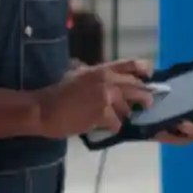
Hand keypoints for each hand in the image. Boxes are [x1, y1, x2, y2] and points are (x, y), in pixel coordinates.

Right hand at [38, 59, 154, 137]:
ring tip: (115, 118)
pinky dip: (112, 127)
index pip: (130, 64)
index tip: (150, 76)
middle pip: (136, 87)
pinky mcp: (102, 114)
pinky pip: (116, 123)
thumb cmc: (57, 92)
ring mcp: (105, 96)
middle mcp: (106, 80)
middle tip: (147, 104)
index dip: (144, 69)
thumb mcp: (77, 74)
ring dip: (124, 115)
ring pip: (127, 108)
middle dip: (144, 97)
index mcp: (101, 69)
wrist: (43, 109)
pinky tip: (103, 127)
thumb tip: (109, 78)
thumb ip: (96, 75)